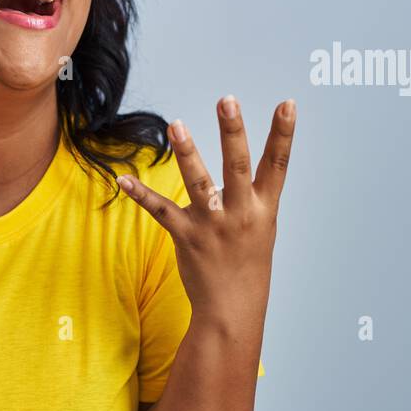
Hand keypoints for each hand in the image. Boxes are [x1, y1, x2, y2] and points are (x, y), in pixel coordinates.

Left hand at [116, 95, 295, 323]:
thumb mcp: (262, 228)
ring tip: (177, 124)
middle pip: (237, 166)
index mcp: (263, 208)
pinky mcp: (186, 237)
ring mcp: (213, 225)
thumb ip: (253, 195)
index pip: (278, 164)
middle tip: (227, 100)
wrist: (233, 311)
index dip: (284, 133)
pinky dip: (140, 194)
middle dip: (233, 132)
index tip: (287, 103)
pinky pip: (160, 211)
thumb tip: (244, 165)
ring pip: (199, 183)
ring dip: (187, 152)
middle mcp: (241, 213)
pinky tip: (122, 179)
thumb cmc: (247, 264)